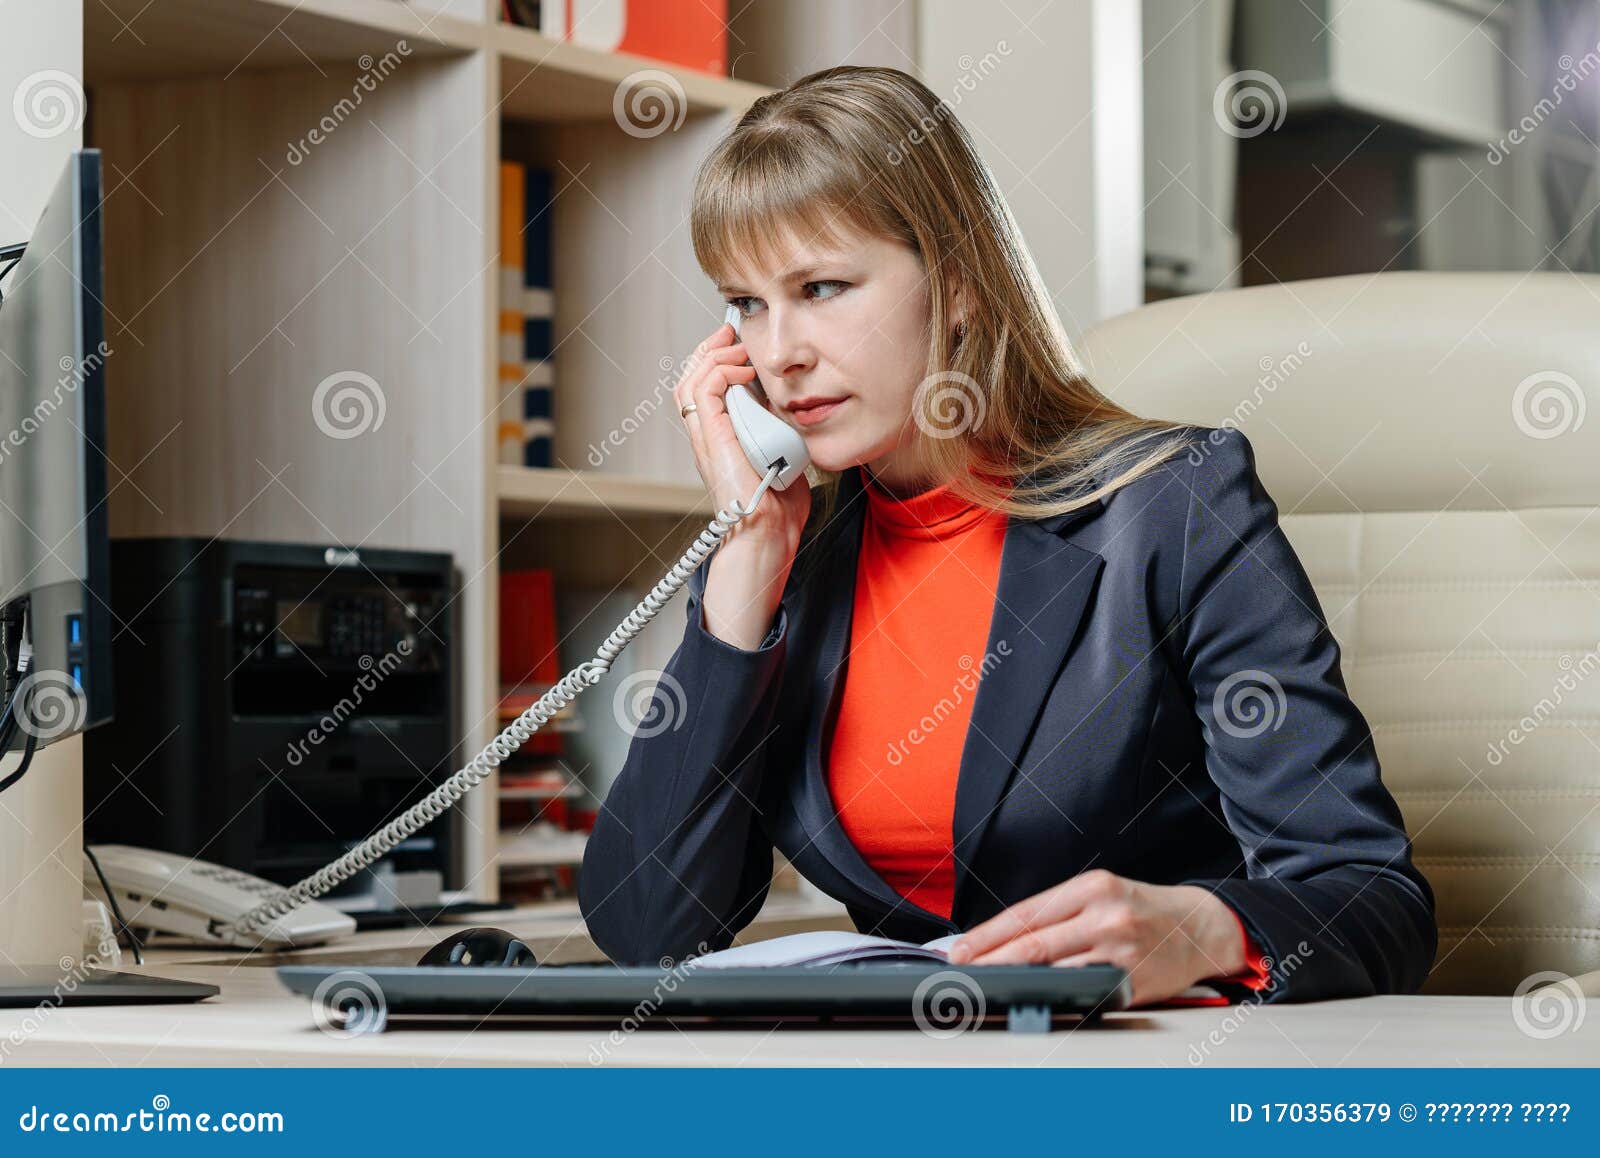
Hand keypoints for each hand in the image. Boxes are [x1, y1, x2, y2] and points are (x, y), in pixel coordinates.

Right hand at [674, 321, 809, 547]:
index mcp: (721, 441)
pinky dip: (719, 372)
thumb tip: (797, 413)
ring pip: (689, 382)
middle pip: (689, 380)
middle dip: (709, 350)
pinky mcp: (712, 441)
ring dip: (713, 356)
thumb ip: (782, 434)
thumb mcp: (785, 458)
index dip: (715, 362)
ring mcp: (706, 440)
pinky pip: (702, 392)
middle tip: (731, 334)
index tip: (739, 344)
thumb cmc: (778, 511)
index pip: (703, 390)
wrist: (769, 538)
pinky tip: (743, 371)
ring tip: (737, 347)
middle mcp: (707, 438)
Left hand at [945, 869, 1246, 1006]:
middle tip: (961, 973)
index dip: (986, 935)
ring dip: (1015, 982)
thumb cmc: (1146, 911)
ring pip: (1054, 971)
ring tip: (986, 989)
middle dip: (989, 961)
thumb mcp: (1103, 894)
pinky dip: (1055, 998)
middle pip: (1033, 943)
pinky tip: (1033, 1001)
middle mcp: (1105, 915)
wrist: (1203, 926)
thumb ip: (1060, 914)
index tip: (958, 949)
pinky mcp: (1133, 981)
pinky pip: (1084, 992)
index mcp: (1092, 887)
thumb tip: (1005, 939)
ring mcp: (1120, 949)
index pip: (1025, 913)